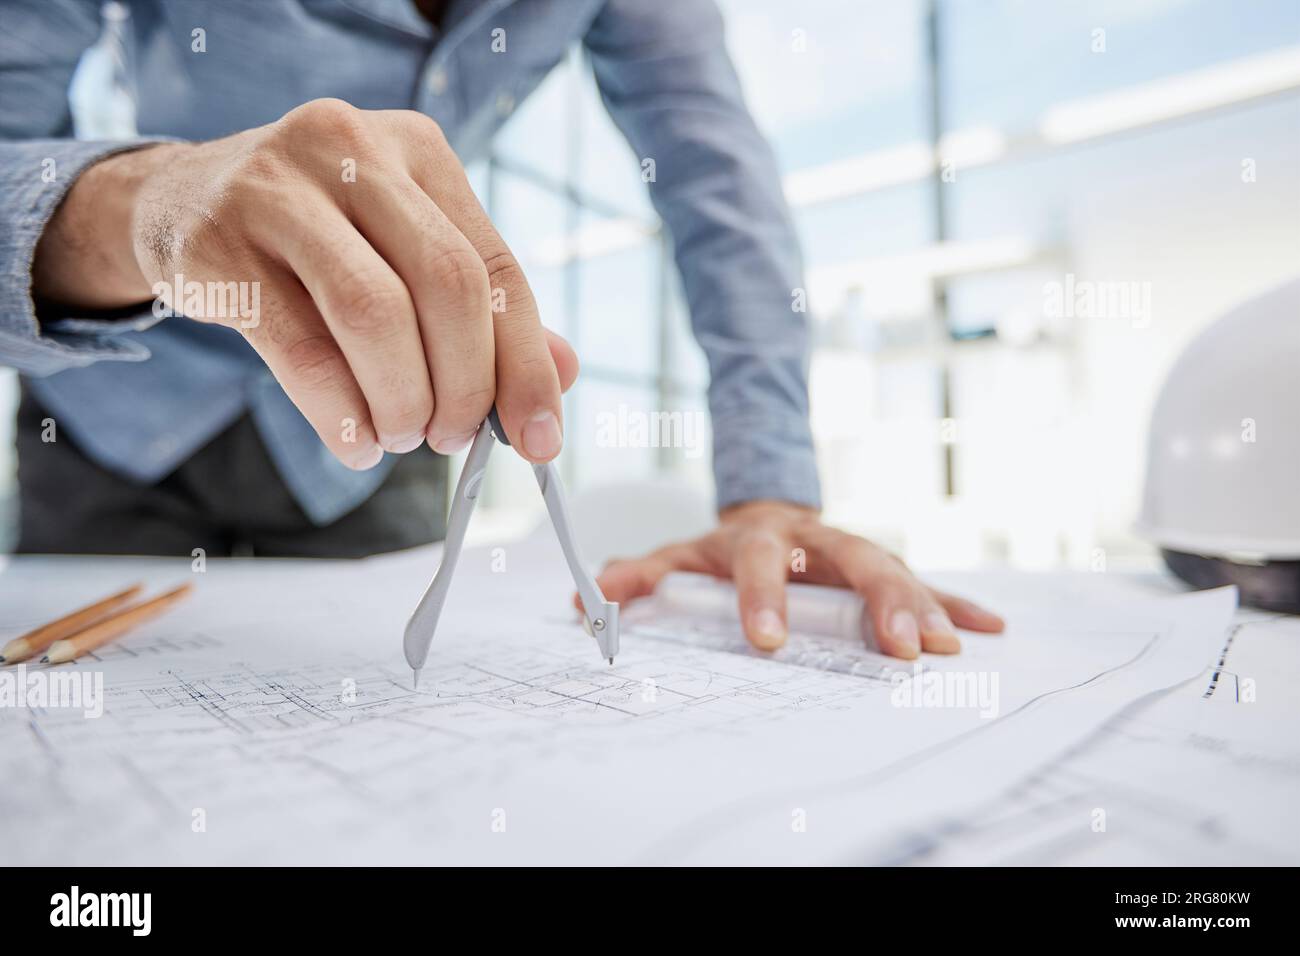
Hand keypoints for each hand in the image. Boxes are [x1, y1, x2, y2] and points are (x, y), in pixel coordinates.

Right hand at [32, 98, 575, 466]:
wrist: (179, 202)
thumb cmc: (319, 238)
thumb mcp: (406, 248)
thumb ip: (484, 307)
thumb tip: (565, 376)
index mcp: (419, 149)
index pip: (497, 265)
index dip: (527, 363)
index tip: (541, 439)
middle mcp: (351, 149)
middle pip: (447, 285)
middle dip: (465, 384)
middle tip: (451, 437)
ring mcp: (275, 189)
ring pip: (375, 314)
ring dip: (404, 400)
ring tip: (402, 437)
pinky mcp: (217, 245)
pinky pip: (300, 350)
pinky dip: (341, 415)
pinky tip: (356, 443)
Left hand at [583, 499, 1004, 658]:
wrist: (768, 515)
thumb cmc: (724, 550)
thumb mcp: (679, 557)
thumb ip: (642, 575)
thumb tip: (593, 598)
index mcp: (762, 537)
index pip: (761, 561)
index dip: (763, 597)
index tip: (767, 642)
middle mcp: (817, 540)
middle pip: (855, 559)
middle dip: (881, 601)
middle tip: (902, 648)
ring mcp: (855, 552)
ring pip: (897, 571)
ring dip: (926, 606)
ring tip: (949, 645)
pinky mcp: (883, 570)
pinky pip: (925, 584)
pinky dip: (956, 604)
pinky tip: (988, 627)